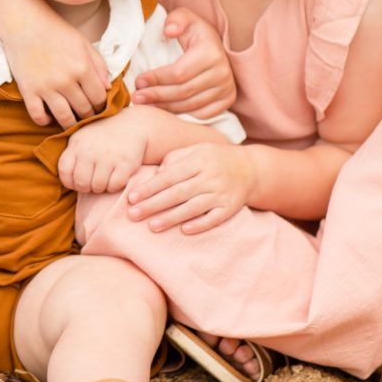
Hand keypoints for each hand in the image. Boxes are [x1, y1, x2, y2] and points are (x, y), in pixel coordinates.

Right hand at [1, 12, 109, 128]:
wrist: (24, 23)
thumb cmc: (56, 32)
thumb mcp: (83, 43)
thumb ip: (99, 65)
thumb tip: (108, 88)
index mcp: (82, 68)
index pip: (99, 98)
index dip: (102, 105)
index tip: (99, 107)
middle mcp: (66, 80)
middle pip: (84, 110)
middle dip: (89, 116)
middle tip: (87, 115)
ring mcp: (46, 87)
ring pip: (64, 118)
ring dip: (71, 124)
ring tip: (72, 121)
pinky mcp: (28, 91)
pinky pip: (38, 116)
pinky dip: (45, 121)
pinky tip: (49, 117)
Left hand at [57, 108, 149, 193]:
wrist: (131, 124)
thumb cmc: (102, 136)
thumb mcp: (82, 138)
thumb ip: (71, 155)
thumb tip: (63, 179)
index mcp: (77, 144)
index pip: (64, 172)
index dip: (70, 182)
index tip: (77, 180)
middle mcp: (90, 151)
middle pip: (81, 183)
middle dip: (87, 187)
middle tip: (93, 182)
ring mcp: (108, 157)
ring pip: (98, 187)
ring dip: (101, 187)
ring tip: (104, 178)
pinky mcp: (125, 163)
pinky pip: (114, 186)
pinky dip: (114, 186)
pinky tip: (116, 177)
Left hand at [125, 142, 251, 233]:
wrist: (250, 169)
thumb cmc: (214, 159)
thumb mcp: (195, 151)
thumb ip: (173, 160)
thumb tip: (154, 177)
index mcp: (198, 161)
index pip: (169, 176)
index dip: (149, 188)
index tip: (131, 198)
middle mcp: (209, 177)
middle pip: (177, 193)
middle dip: (153, 204)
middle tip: (133, 215)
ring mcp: (221, 193)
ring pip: (193, 207)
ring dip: (172, 217)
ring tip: (152, 226)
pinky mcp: (230, 208)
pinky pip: (214, 218)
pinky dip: (200, 224)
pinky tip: (184, 230)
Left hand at [133, 8, 236, 117]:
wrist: (215, 47)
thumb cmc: (194, 34)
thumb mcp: (185, 18)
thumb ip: (176, 19)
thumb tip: (169, 31)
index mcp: (211, 52)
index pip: (179, 73)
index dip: (156, 79)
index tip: (138, 81)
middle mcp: (223, 72)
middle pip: (183, 91)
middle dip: (157, 96)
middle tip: (137, 98)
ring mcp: (227, 88)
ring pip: (191, 105)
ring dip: (165, 108)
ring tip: (146, 105)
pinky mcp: (227, 100)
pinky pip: (202, 115)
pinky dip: (182, 115)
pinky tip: (165, 111)